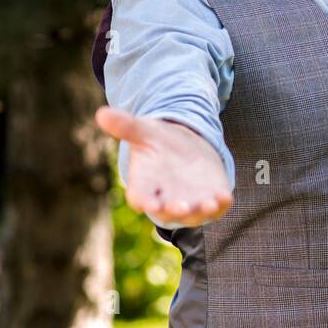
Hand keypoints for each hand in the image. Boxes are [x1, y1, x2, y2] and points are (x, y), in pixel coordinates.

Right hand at [95, 106, 232, 226]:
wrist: (187, 148)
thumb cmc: (159, 143)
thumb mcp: (144, 131)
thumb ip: (126, 126)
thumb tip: (102, 113)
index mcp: (145, 185)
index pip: (140, 197)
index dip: (143, 201)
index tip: (146, 203)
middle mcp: (166, 199)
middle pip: (168, 211)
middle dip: (174, 210)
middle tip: (179, 207)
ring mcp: (190, 202)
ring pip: (195, 214)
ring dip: (201, 211)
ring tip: (209, 204)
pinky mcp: (211, 198)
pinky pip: (217, 207)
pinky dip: (222, 205)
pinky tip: (225, 196)